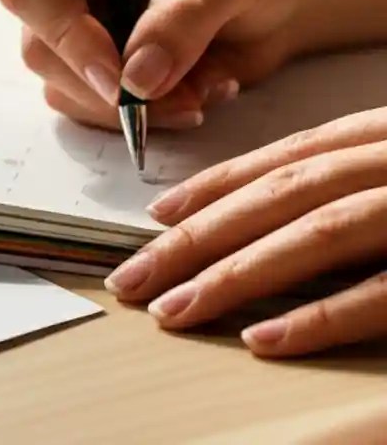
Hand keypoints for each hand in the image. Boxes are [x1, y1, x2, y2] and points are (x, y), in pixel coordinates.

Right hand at [0, 0, 307, 129]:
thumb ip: (181, 21)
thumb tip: (135, 81)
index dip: (63, 32)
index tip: (116, 76)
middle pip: (39, 45)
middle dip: (104, 85)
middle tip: (176, 98)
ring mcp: (75, 22)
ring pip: (61, 85)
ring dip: (129, 108)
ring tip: (198, 95)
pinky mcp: (92, 64)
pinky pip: (90, 108)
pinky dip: (141, 117)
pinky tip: (192, 96)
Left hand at [105, 108, 386, 356]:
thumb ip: (357, 182)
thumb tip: (280, 211)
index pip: (290, 157)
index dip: (216, 185)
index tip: (154, 214)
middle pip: (282, 194)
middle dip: (197, 236)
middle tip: (132, 278)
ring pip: (317, 234)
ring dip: (235, 274)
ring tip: (172, 310)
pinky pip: (383, 294)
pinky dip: (319, 317)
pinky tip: (260, 337)